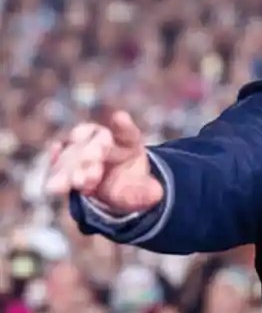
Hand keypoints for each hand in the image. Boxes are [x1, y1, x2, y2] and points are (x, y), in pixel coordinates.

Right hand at [44, 111, 162, 213]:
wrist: (111, 190)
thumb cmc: (130, 185)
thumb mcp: (143, 190)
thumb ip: (147, 192)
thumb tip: (156, 195)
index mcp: (128, 144)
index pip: (127, 132)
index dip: (123, 125)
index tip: (119, 117)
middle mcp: (103, 142)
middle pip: (98, 141)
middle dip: (94, 151)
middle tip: (93, 165)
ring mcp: (82, 150)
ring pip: (76, 151)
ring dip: (73, 166)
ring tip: (77, 183)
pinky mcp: (65, 162)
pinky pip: (58, 162)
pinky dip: (55, 169)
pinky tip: (54, 179)